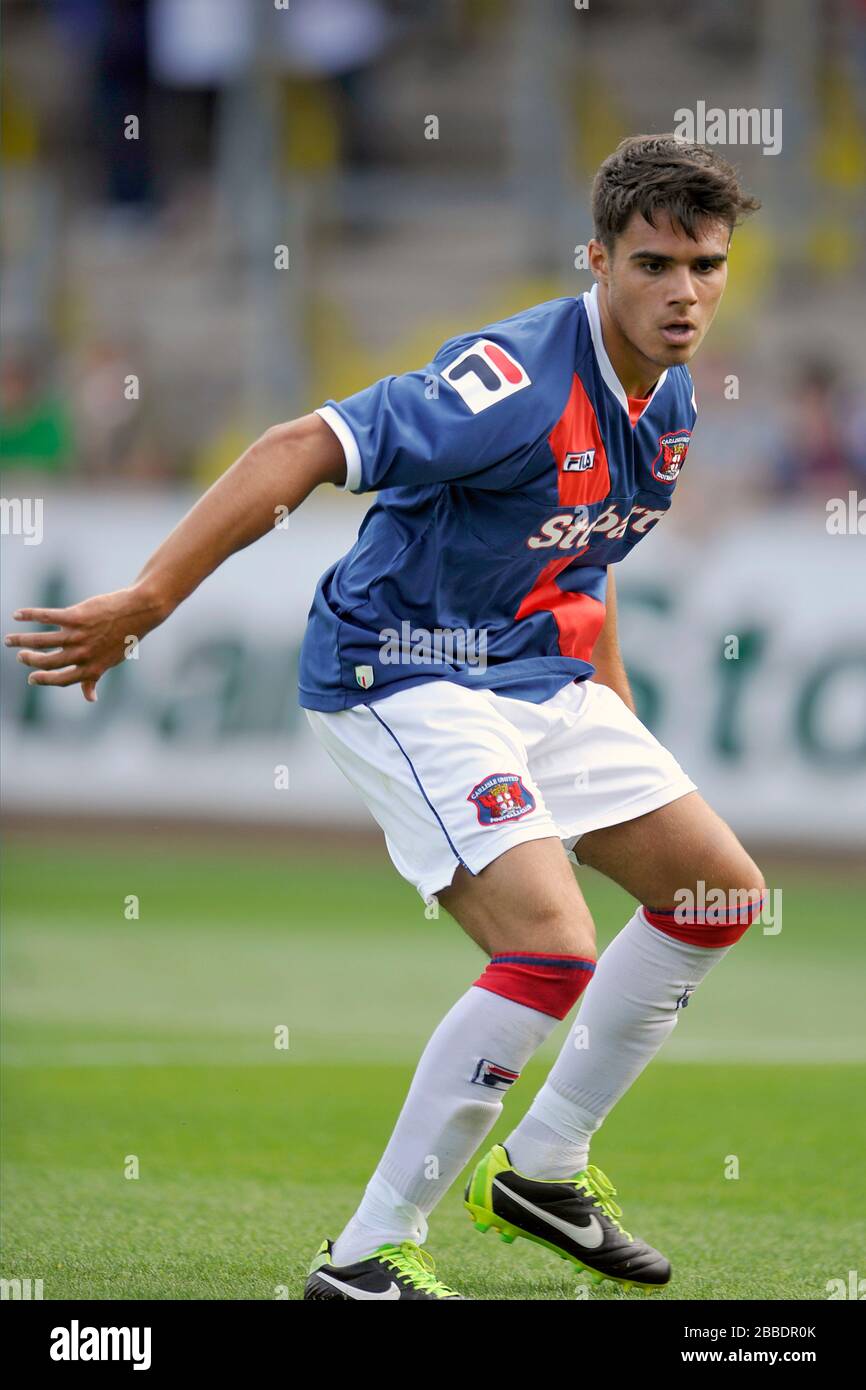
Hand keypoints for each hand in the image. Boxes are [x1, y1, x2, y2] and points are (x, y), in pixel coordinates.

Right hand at [5, 583, 169, 702]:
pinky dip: (28, 615)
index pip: (60, 680)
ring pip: (41, 640)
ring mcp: (78, 635)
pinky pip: (46, 616)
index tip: (31, 678)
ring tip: (10, 640)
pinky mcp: (75, 616)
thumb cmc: (124, 637)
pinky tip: (17, 615)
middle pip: (46, 661)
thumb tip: (90, 698)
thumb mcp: (110, 661)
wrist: (139, 611)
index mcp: (91, 668)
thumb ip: (94, 678)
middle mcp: (82, 654)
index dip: (43, 680)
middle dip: (29, 660)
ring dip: (21, 640)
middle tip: (20, 656)